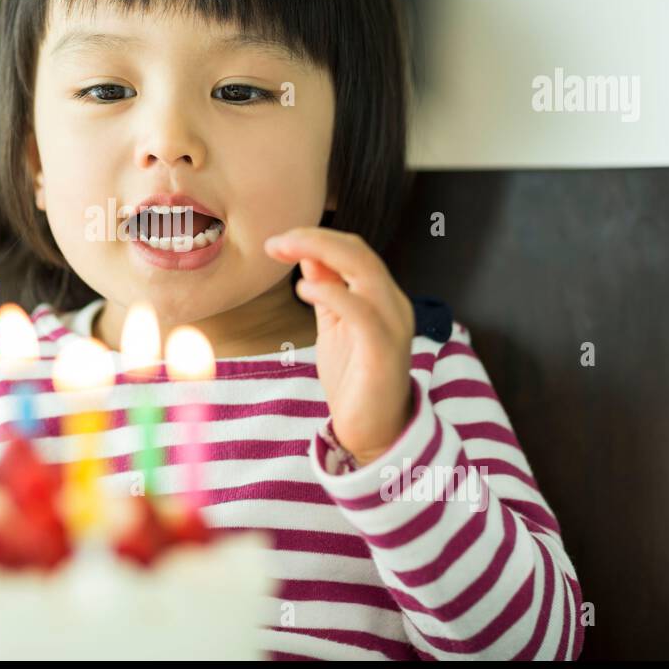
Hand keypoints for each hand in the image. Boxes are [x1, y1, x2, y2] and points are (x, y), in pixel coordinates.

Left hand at [265, 227, 414, 465]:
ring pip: (364, 269)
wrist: (374, 431)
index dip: (316, 238)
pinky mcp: (384, 349)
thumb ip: (327, 293)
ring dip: (320, 252)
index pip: (353, 250)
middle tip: (276, 241)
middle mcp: (392, 303)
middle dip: (314, 238)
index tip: (278, 241)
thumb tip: (308, 257)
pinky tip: (303, 289)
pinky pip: (361, 310)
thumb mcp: (334, 326)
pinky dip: (331, 292)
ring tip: (284, 251)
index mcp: (380, 296)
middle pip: (358, 251)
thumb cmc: (354, 378)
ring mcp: (392, 324)